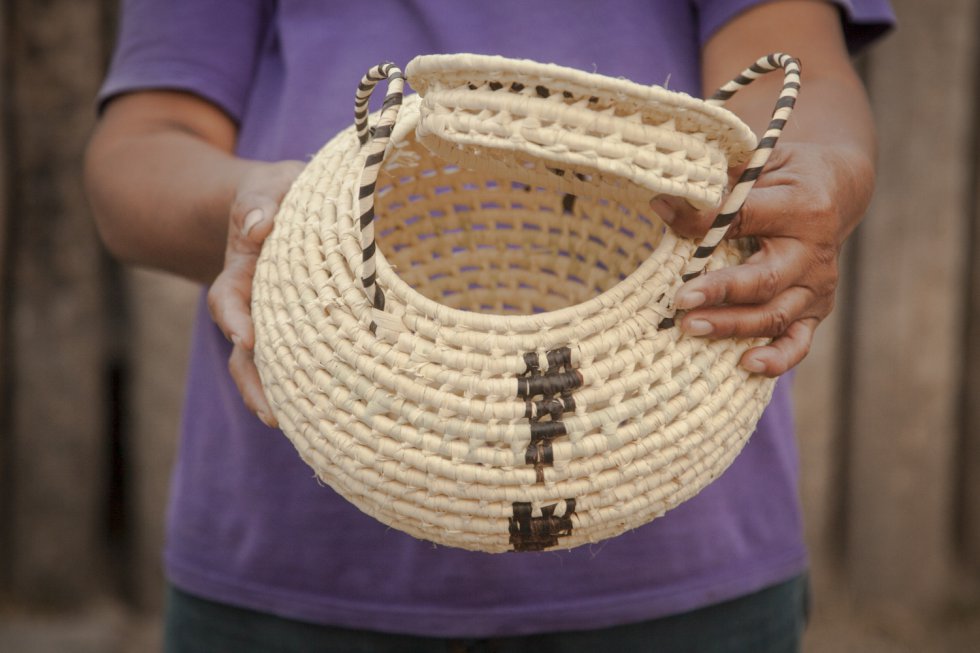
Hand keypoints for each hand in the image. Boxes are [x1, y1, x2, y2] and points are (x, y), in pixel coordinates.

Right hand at [207, 160, 303, 426]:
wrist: (285, 202)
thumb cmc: (283, 191)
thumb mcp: (271, 183)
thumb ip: (261, 198)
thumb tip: (259, 225)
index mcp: (244, 266)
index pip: (229, 297)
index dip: (235, 319)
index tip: (247, 338)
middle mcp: (253, 300)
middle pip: (243, 350)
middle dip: (254, 381)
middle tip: (272, 412)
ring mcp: (272, 318)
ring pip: (265, 364)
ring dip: (274, 394)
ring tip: (291, 426)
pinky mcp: (297, 328)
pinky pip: (295, 360)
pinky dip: (303, 384)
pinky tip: (327, 410)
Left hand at [650, 142, 873, 376]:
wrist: (835, 189)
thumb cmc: (782, 176)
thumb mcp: (756, 167)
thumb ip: (718, 185)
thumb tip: (662, 203)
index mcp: (801, 206)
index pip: (745, 216)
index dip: (703, 220)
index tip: (664, 211)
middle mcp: (813, 251)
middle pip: (763, 279)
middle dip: (720, 292)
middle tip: (679, 301)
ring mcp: (817, 286)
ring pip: (774, 315)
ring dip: (731, 326)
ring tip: (690, 328)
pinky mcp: (817, 310)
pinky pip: (798, 342)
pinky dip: (776, 358)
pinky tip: (746, 365)